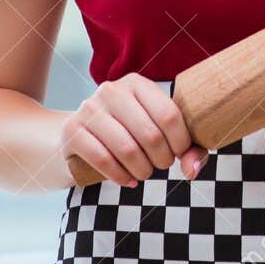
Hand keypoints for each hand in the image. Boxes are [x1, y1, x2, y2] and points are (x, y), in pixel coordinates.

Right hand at [61, 73, 209, 186]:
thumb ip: (186, 149)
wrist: (77, 136)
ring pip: (127, 149)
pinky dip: (120, 176)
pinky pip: (103, 160)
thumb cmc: (127, 133)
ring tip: (144, 173)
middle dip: (162, 159)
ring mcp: (89, 110)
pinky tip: (127, 180)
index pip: (169, 114)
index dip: (181, 142)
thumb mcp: (157, 132)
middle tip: (161, 165)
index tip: (180, 153)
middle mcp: (111, 90)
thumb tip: (192, 171)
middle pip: (151, 134)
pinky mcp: (72, 131)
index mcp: (136, 83)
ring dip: (143, 170)